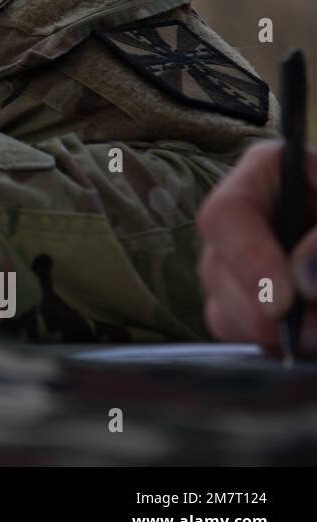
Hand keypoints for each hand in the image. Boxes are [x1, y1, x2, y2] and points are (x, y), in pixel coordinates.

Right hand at [197, 141, 316, 352]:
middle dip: (270, 310)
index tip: (283, 305)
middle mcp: (246, 219)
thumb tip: (303, 279)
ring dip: (280, 335)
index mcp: (269, 174)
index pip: (226, 216)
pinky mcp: (254, 303)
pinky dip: (284, 347)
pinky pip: (244, 334)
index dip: (249, 260)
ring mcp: (243, 264)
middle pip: (219, 270)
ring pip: (225, 311)